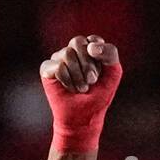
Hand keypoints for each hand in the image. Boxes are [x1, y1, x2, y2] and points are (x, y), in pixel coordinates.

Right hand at [39, 36, 121, 151]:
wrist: (84, 118)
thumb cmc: (99, 97)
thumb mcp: (113, 74)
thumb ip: (110, 54)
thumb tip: (91, 46)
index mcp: (89, 48)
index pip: (94, 40)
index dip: (99, 57)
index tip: (101, 73)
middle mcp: (72, 50)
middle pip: (78, 42)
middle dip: (88, 66)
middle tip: (91, 81)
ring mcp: (58, 58)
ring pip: (68, 54)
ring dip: (79, 77)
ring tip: (81, 88)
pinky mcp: (47, 68)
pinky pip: (58, 66)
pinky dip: (68, 81)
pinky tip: (69, 89)